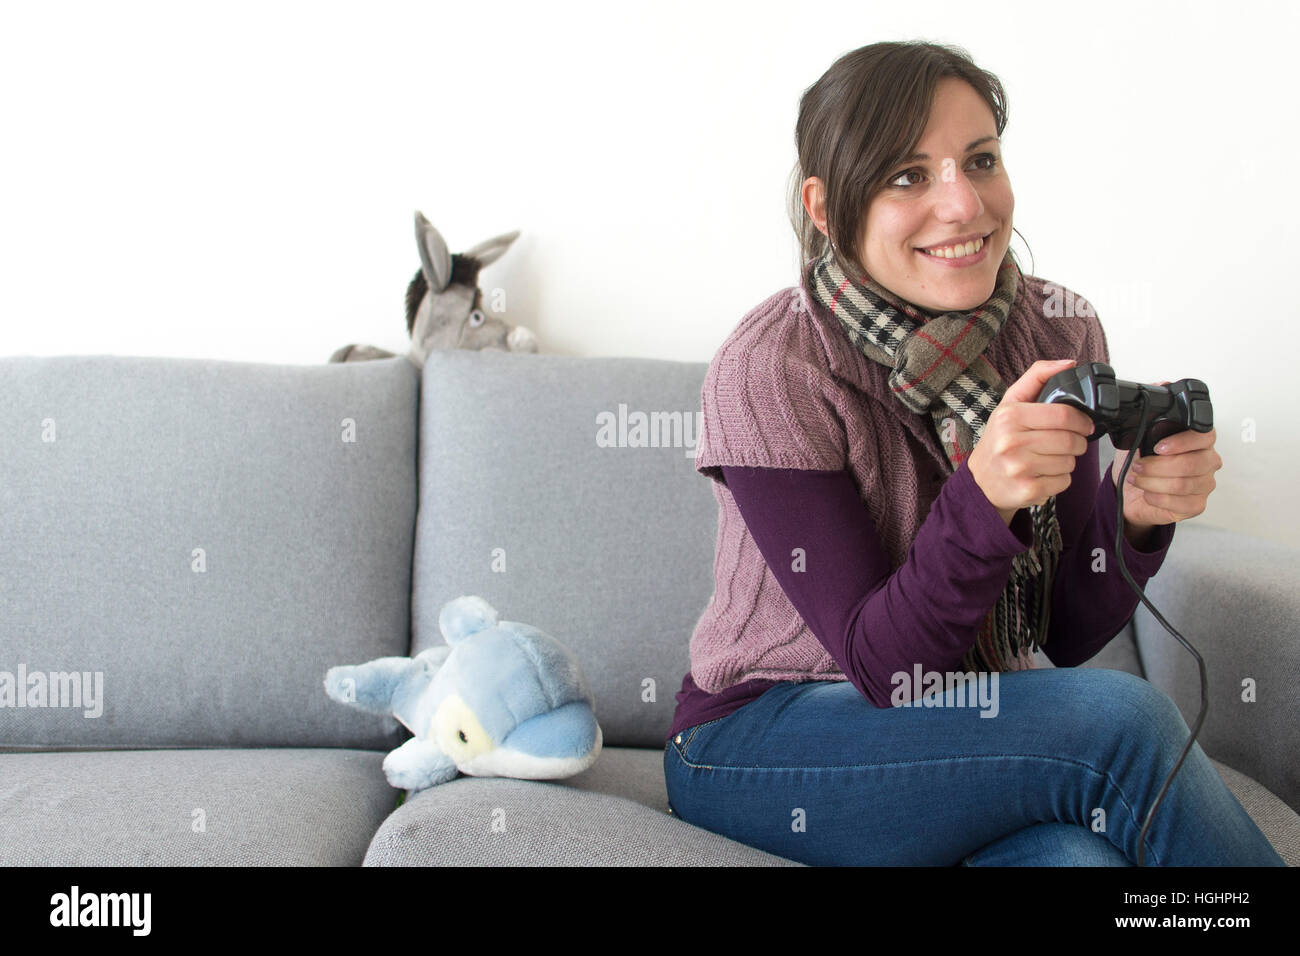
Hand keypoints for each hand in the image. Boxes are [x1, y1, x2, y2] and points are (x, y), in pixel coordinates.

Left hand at [1110, 381, 1221, 527]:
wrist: (1130, 492)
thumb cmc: (1140, 462)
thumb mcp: (1138, 433)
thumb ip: (1151, 410)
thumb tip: (1161, 384)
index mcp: (1198, 440)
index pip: (1204, 436)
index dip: (1181, 442)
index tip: (1158, 447)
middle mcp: (1207, 461)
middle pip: (1193, 464)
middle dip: (1158, 466)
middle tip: (1138, 466)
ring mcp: (1204, 484)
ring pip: (1183, 484)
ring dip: (1152, 482)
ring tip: (1137, 478)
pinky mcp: (1196, 505)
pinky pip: (1182, 504)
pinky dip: (1158, 498)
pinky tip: (1147, 494)